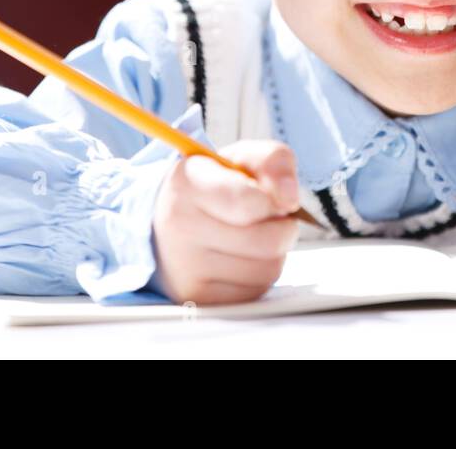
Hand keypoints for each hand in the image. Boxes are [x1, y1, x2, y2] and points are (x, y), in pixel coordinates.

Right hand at [151, 139, 300, 304]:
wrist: (166, 224)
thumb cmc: (213, 188)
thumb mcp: (239, 158)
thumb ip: (272, 160)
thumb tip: (289, 196)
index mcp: (189, 183)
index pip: (246, 201)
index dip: (274, 200)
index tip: (278, 197)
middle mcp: (180, 226)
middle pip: (267, 241)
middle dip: (282, 227)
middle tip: (270, 217)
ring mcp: (186, 267)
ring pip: (268, 268)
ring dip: (273, 253)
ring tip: (252, 236)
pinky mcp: (197, 297)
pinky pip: (257, 290)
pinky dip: (260, 275)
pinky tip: (241, 258)